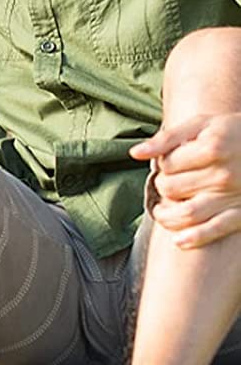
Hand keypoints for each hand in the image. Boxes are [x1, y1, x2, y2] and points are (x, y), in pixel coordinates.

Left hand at [132, 112, 240, 248]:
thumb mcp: (202, 124)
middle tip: (165, 184)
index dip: (161, 165)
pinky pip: (217, 229)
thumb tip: (135, 153)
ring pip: (188, 214)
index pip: (167, 165)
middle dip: (162, 188)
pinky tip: (179, 240)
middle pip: (173, 189)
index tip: (167, 163)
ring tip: (161, 212)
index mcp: (211, 149)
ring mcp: (233, 196)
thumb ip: (167, 138)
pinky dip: (195, 237)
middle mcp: (222, 175)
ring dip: (167, 217)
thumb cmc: (233, 132)